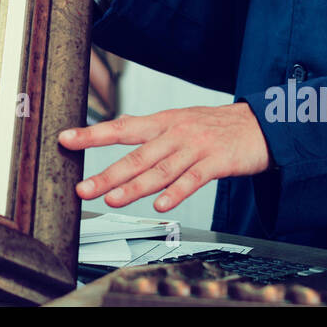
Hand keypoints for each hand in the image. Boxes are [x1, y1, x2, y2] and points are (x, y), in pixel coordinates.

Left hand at [58, 104, 271, 212]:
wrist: (261, 124)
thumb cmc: (216, 126)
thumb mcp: (180, 121)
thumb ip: (152, 132)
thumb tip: (119, 133)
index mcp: (163, 122)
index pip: (121, 126)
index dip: (92, 133)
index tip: (66, 139)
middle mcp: (175, 132)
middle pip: (136, 154)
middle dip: (106, 172)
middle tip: (82, 187)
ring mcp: (196, 147)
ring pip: (160, 169)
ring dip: (135, 186)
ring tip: (113, 200)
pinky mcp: (216, 162)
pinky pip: (193, 180)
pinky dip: (176, 193)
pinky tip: (160, 205)